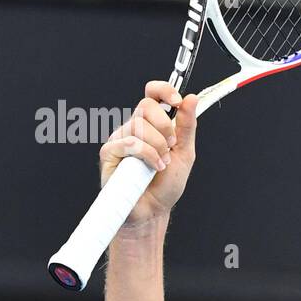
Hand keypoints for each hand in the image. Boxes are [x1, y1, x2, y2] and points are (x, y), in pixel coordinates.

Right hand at [99, 81, 199, 229]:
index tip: (177, 101)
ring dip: (158, 146)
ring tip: (162, 164)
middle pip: (146, 105)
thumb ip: (187, 126)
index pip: (152, 94)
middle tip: (170, 146)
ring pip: (139, 125)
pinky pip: (130, 143)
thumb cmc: (165, 184)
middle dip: (165, 126)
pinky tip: (153, 168)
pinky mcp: (109, 152)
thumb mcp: (184, 153)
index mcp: (152, 124)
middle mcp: (134, 128)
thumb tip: (191, 98)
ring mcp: (120, 138)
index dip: (163, 90)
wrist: (153, 211)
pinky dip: (148, 155)